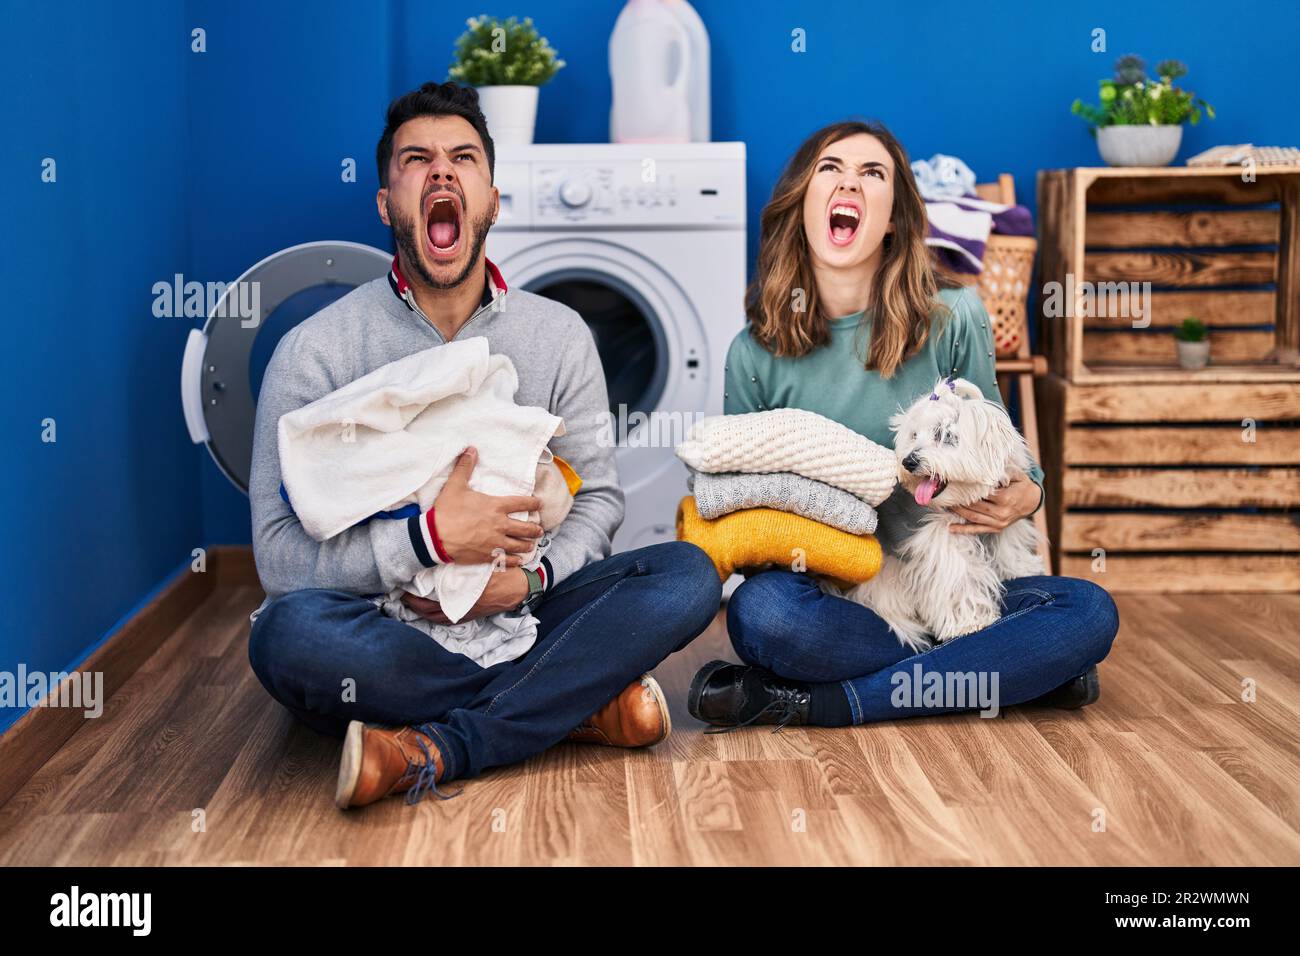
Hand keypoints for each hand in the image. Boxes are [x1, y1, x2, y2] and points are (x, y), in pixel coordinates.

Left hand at [400, 567, 530, 623]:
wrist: (519, 587)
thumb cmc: (500, 573)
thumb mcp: (480, 563)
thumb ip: (462, 561)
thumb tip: (443, 553)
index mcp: (458, 595)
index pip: (429, 600)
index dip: (413, 596)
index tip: (402, 588)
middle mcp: (459, 607)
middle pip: (428, 611)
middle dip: (413, 604)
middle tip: (401, 596)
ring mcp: (464, 613)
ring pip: (437, 617)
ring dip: (423, 612)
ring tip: (412, 604)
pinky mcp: (470, 615)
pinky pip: (448, 619)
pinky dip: (436, 616)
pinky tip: (431, 612)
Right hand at [432, 447, 543, 564]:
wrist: (435, 537)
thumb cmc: (446, 511)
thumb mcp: (455, 486)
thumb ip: (465, 467)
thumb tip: (471, 449)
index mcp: (495, 506)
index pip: (522, 503)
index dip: (534, 503)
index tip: (539, 504)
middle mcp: (500, 525)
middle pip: (526, 528)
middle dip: (535, 529)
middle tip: (539, 529)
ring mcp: (496, 542)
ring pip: (520, 545)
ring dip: (528, 545)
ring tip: (531, 544)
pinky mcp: (489, 556)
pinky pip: (508, 560)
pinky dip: (516, 560)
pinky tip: (519, 560)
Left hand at [949, 472, 1041, 534]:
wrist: (1032, 501)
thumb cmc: (1022, 486)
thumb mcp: (1017, 475)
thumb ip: (1005, 472)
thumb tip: (990, 469)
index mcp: (1006, 498)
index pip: (983, 494)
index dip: (969, 489)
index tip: (957, 484)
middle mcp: (1002, 513)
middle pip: (975, 506)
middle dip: (960, 500)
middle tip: (947, 493)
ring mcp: (999, 522)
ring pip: (974, 517)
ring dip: (958, 512)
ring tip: (946, 505)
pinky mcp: (996, 528)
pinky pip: (977, 530)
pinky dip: (964, 530)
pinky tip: (951, 528)